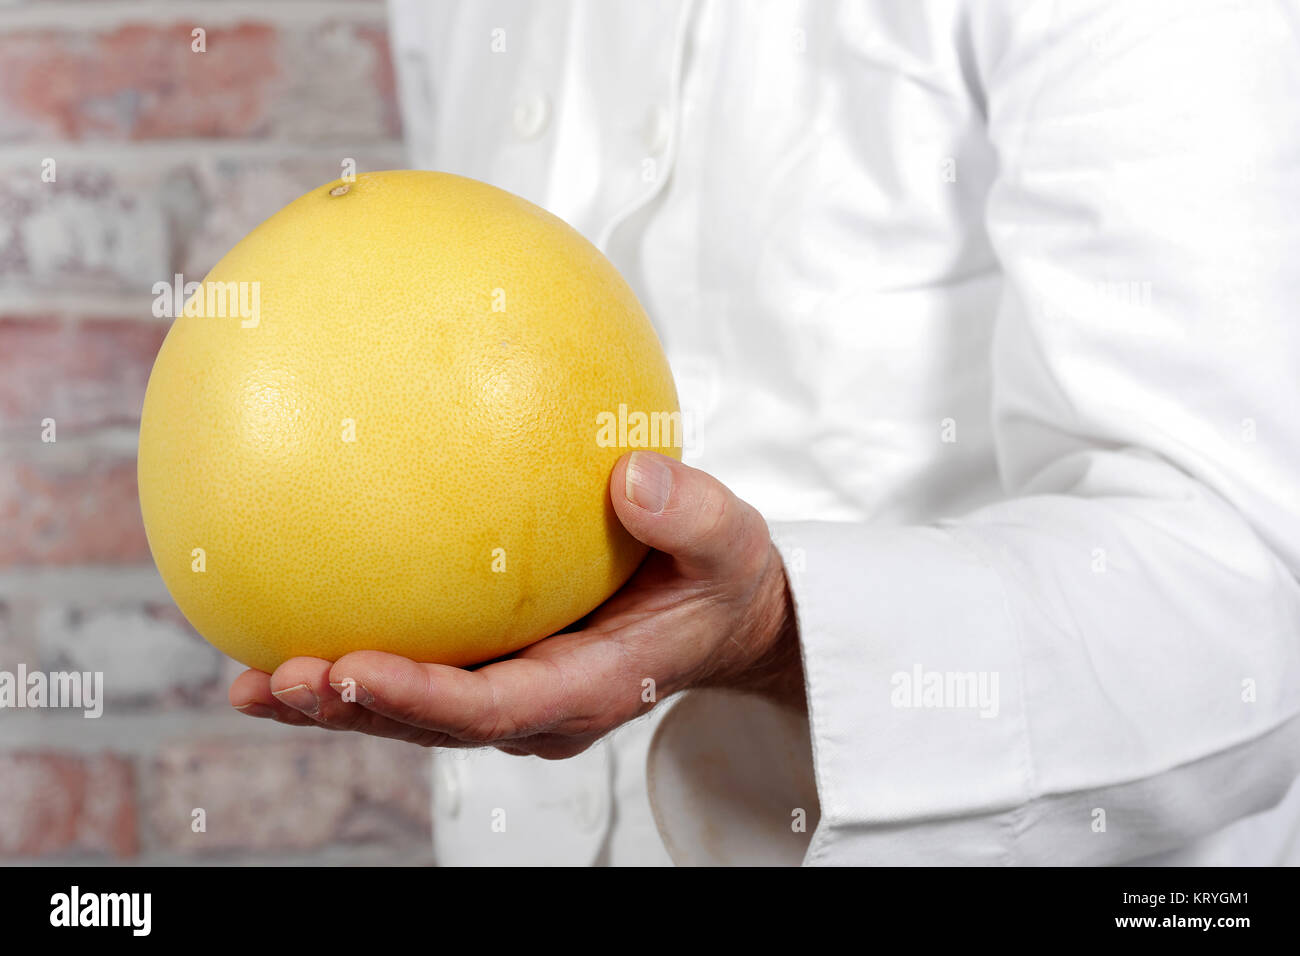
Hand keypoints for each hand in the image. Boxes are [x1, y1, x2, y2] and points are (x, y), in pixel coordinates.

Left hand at [228, 451, 802, 758]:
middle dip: (350, 710)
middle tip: (271, 681)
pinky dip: (358, 657)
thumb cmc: (725, 578)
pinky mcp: (499, 667)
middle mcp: (540, 707)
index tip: (352, 667)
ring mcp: (516, 693)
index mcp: (591, 687)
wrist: (723, 614)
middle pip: (431, 725)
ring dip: (333, 700)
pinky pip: (423, 669)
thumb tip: (631, 476)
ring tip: (249, 678)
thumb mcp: (732, 542)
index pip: (494, 708)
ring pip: (414, 710)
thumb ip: (692, 517)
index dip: (421, 698)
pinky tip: (295, 619)